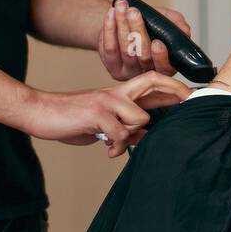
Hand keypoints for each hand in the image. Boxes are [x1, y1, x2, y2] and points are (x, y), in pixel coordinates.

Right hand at [21, 72, 191, 157]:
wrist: (40, 111)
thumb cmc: (70, 117)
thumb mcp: (100, 121)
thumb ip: (122, 125)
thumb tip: (142, 138)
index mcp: (118, 93)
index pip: (150, 82)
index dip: (172, 86)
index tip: (190, 95)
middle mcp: (115, 93)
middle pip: (151, 82)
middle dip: (174, 92)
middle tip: (187, 103)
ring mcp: (107, 102)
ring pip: (140, 118)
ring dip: (134, 135)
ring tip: (117, 144)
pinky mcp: (96, 115)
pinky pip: (120, 134)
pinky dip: (117, 146)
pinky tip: (108, 150)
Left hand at [97, 0, 193, 80]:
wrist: (126, 23)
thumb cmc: (150, 24)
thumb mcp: (167, 21)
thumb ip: (177, 25)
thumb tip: (185, 32)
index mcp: (165, 65)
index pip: (165, 67)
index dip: (161, 57)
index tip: (158, 42)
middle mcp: (147, 72)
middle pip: (143, 56)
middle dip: (138, 31)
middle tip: (134, 12)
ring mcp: (129, 71)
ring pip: (125, 50)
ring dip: (122, 25)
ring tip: (122, 6)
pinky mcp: (112, 67)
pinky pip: (109, 49)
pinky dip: (109, 28)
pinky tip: (112, 14)